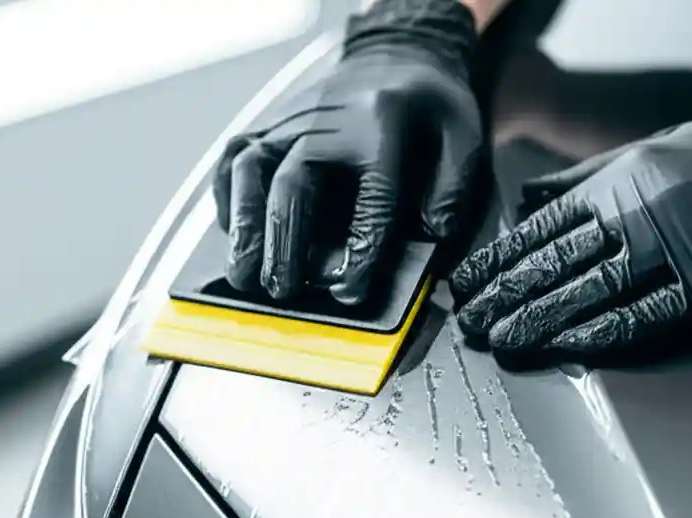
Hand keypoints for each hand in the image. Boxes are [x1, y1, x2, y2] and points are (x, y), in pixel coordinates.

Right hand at [213, 0, 481, 304]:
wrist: (396, 52)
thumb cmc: (428, 104)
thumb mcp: (464, 133)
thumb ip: (454, 185)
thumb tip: (433, 231)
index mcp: (383, 123)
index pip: (372, 196)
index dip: (361, 250)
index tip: (348, 292)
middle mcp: (328, 120)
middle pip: (294, 183)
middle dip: (283, 243)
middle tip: (280, 292)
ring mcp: (291, 119)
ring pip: (251, 168)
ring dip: (243, 224)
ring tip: (242, 272)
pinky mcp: (270, 123)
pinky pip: (234, 157)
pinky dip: (228, 196)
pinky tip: (232, 232)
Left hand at [451, 75, 691, 355]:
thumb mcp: (668, 149)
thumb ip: (594, 176)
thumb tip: (529, 201)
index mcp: (632, 177)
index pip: (543, 227)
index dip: (500, 260)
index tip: (468, 282)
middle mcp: (647, 215)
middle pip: (554, 265)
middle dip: (503, 298)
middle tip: (466, 323)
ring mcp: (680, 259)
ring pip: (587, 299)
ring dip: (535, 326)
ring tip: (496, 344)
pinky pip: (642, 325)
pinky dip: (596, 341)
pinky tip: (560, 354)